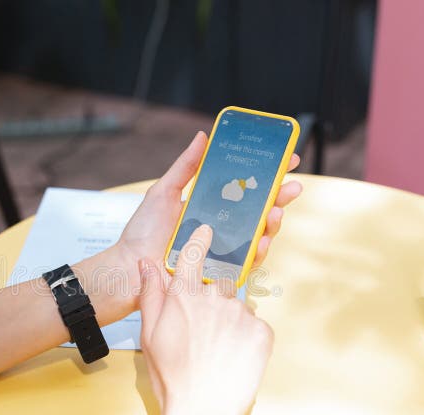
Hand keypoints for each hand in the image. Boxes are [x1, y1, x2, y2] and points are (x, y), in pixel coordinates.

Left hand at [114, 131, 301, 305]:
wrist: (130, 267)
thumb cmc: (143, 232)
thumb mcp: (163, 192)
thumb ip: (185, 167)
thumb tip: (203, 136)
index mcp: (211, 205)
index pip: (246, 187)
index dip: (268, 174)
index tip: (286, 158)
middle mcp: (221, 225)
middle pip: (260, 209)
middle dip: (281, 196)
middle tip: (293, 185)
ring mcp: (224, 247)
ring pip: (260, 234)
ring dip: (274, 221)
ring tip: (277, 211)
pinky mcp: (222, 269)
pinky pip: (247, 261)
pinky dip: (259, 250)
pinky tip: (262, 239)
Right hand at [137, 224, 273, 414]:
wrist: (200, 412)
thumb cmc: (170, 375)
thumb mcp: (150, 334)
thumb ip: (151, 294)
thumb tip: (146, 263)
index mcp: (186, 295)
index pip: (194, 255)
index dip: (200, 241)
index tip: (206, 231)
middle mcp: (216, 297)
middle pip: (219, 285)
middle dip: (213, 302)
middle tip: (203, 334)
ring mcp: (242, 314)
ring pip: (238, 307)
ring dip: (230, 322)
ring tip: (217, 352)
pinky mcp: (263, 333)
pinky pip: (255, 327)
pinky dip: (246, 338)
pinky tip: (233, 358)